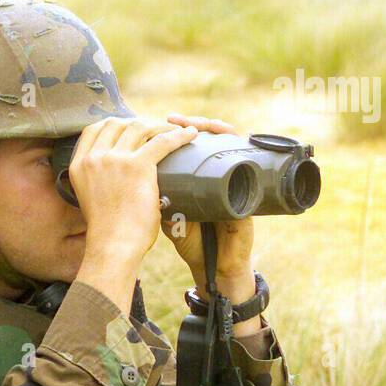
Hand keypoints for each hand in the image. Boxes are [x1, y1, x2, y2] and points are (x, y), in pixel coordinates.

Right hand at [67, 116, 198, 263]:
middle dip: (137, 123)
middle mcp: (93, 158)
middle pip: (117, 123)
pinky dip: (178, 135)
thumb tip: (115, 172)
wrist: (113, 245)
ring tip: (173, 132)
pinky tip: (190, 135)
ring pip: (139, 127)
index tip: (129, 130)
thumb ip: (97, 179)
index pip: (94, 129)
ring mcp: (114, 160)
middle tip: (155, 132)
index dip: (114, 126)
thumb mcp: (89, 197)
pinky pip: (162, 141)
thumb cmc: (108, 229)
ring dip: (158, 126)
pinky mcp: (137, 166)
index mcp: (78, 165)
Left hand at [159, 114, 255, 302]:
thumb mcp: (170, 218)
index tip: (160, 122)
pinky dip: (238, 148)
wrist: (218, 267)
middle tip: (173, 118)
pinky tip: (229, 136)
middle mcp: (218, 176)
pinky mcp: (249, 192)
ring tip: (197, 124)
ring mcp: (237, 182)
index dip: (176, 131)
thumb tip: (136, 185)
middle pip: (210, 138)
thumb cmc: (194, 241)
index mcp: (199, 180)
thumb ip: (157, 202)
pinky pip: (248, 163)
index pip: (191, 147)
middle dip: (193, 123)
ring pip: (230, 144)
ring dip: (215, 129)